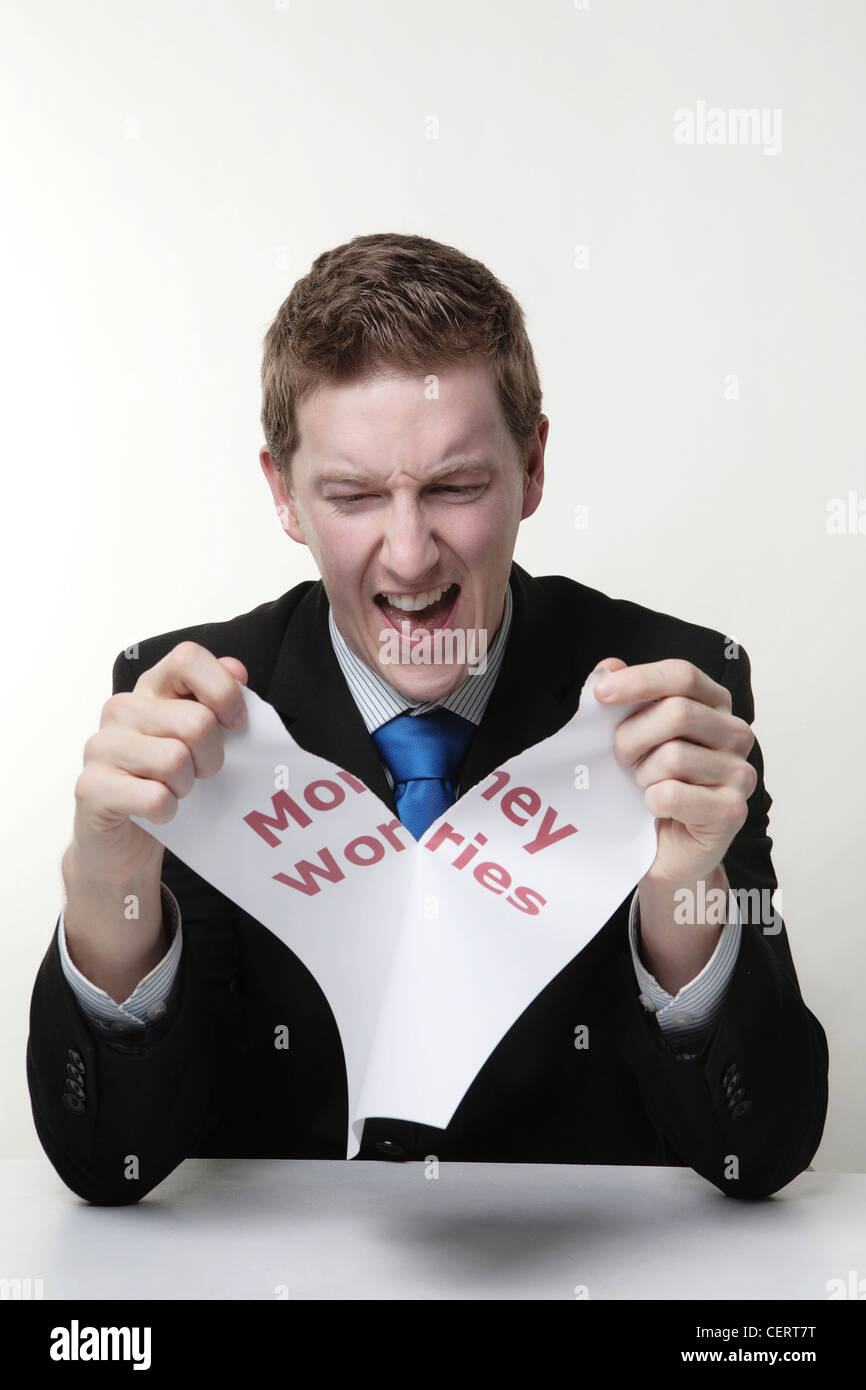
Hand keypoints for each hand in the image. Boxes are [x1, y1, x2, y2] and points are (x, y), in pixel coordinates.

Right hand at [71, 641, 248, 882]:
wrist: (122, 841)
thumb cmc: (165, 782)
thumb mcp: (199, 739)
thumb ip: (218, 701)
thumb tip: (236, 670)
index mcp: (151, 688)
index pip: (187, 659)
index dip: (223, 690)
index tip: (236, 724)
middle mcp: (122, 709)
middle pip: (196, 721)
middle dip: (212, 757)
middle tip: (200, 773)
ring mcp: (102, 746)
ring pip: (175, 760)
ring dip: (187, 787)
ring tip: (174, 791)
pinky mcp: (92, 786)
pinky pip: (155, 797)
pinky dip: (168, 811)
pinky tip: (157, 811)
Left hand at [593, 656, 756, 890]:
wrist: (663, 850)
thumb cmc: (652, 786)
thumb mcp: (633, 737)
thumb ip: (624, 699)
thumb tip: (607, 666)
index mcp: (715, 705)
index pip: (683, 675)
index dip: (640, 680)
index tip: (600, 693)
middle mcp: (736, 734)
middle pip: (677, 712)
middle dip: (631, 736)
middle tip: (620, 760)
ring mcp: (740, 773)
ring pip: (673, 756)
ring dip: (643, 775)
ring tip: (645, 787)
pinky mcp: (732, 811)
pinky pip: (673, 794)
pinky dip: (652, 802)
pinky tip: (656, 809)